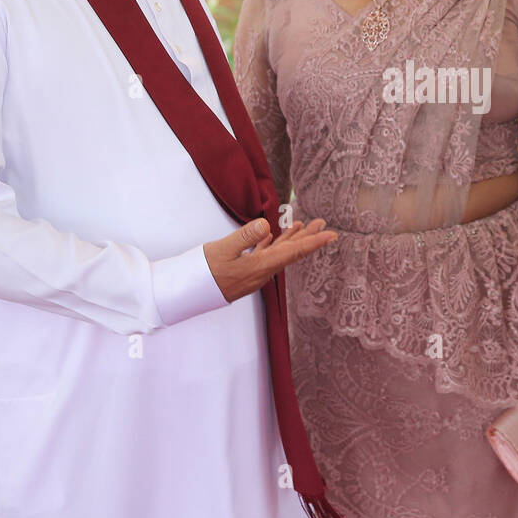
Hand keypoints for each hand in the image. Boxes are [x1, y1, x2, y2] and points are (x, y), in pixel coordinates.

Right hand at [204, 217, 336, 302]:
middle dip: (308, 237)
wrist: (185, 293)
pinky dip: (272, 243)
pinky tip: (273, 235)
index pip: (293, 252)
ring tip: (304, 225)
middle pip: (290, 252)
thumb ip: (245, 236)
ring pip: (278, 253)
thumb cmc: (202, 272)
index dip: (313, 242)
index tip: (331, 235)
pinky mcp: (244, 271)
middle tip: (323, 224)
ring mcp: (253, 273)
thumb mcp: (222, 250)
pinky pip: (264, 255)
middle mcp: (261, 272)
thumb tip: (266, 225)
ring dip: (292, 238)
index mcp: (260, 267)